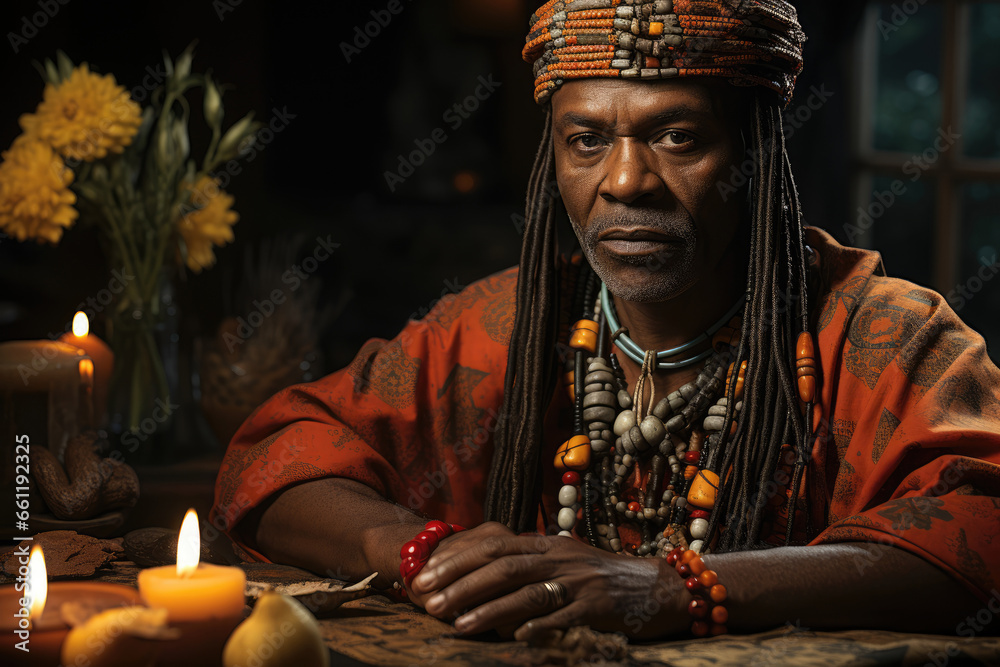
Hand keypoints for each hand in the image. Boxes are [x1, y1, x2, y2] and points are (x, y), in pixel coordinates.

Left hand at [406, 522, 687, 640]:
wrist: (659, 587)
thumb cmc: (602, 579)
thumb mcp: (562, 562)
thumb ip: (526, 566)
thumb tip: (477, 576)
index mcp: (546, 545)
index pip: (493, 546)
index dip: (456, 560)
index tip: (425, 577)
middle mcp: (558, 558)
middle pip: (503, 566)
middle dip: (462, 584)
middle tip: (429, 602)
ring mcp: (579, 582)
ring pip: (527, 592)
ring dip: (490, 609)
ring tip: (458, 625)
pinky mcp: (599, 607)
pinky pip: (564, 617)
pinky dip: (539, 627)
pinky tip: (516, 638)